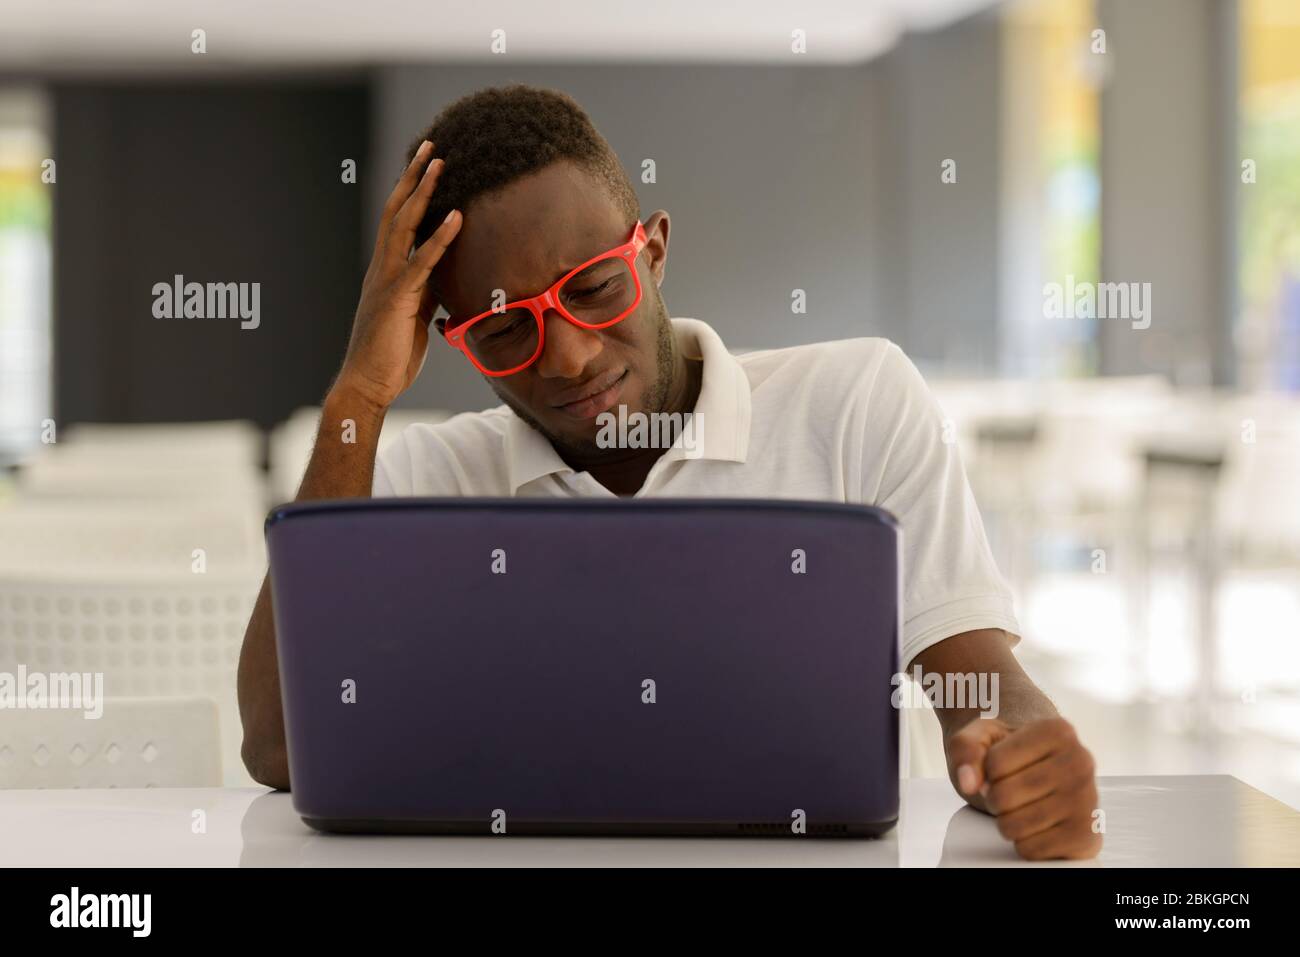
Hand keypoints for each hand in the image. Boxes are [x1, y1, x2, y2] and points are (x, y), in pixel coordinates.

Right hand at [335, 140, 462, 410]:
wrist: (368, 384)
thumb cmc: (391, 354)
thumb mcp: (415, 316)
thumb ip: (427, 291)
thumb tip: (445, 277)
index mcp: (386, 271)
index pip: (399, 221)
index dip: (411, 192)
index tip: (426, 164)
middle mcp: (382, 268)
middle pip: (397, 211)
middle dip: (414, 177)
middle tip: (431, 146)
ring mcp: (387, 280)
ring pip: (403, 225)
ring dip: (422, 192)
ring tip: (439, 162)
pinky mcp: (398, 298)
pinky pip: (421, 262)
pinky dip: (439, 238)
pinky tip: (456, 217)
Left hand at [947, 716, 1101, 860]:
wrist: (1042, 776)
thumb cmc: (1010, 754)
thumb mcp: (980, 737)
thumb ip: (965, 748)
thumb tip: (968, 782)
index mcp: (1057, 730)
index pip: (995, 762)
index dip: (986, 770)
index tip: (1000, 764)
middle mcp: (1081, 762)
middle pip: (1004, 796)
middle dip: (993, 797)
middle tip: (1008, 790)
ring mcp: (1088, 801)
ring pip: (1015, 825)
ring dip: (1006, 820)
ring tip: (1021, 806)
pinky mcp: (1087, 837)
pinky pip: (1030, 849)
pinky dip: (1023, 842)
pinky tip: (1037, 825)